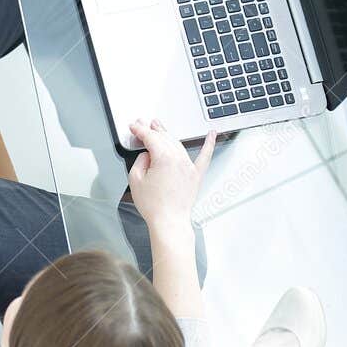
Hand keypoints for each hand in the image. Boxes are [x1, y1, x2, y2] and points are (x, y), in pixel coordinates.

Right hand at [126, 117, 215, 232]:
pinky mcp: (196, 175)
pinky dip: (209, 144)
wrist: (169, 221)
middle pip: (164, 138)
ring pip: (177, 144)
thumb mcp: (136, 180)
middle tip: (144, 124)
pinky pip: (205, 156)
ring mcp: (189, 166)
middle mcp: (178, 159)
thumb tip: (146, 155)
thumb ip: (140, 161)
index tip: (134, 127)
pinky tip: (212, 134)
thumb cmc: (154, 206)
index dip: (139, 130)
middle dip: (152, 129)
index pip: (150, 137)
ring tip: (160, 127)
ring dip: (168, 134)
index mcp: (163, 158)